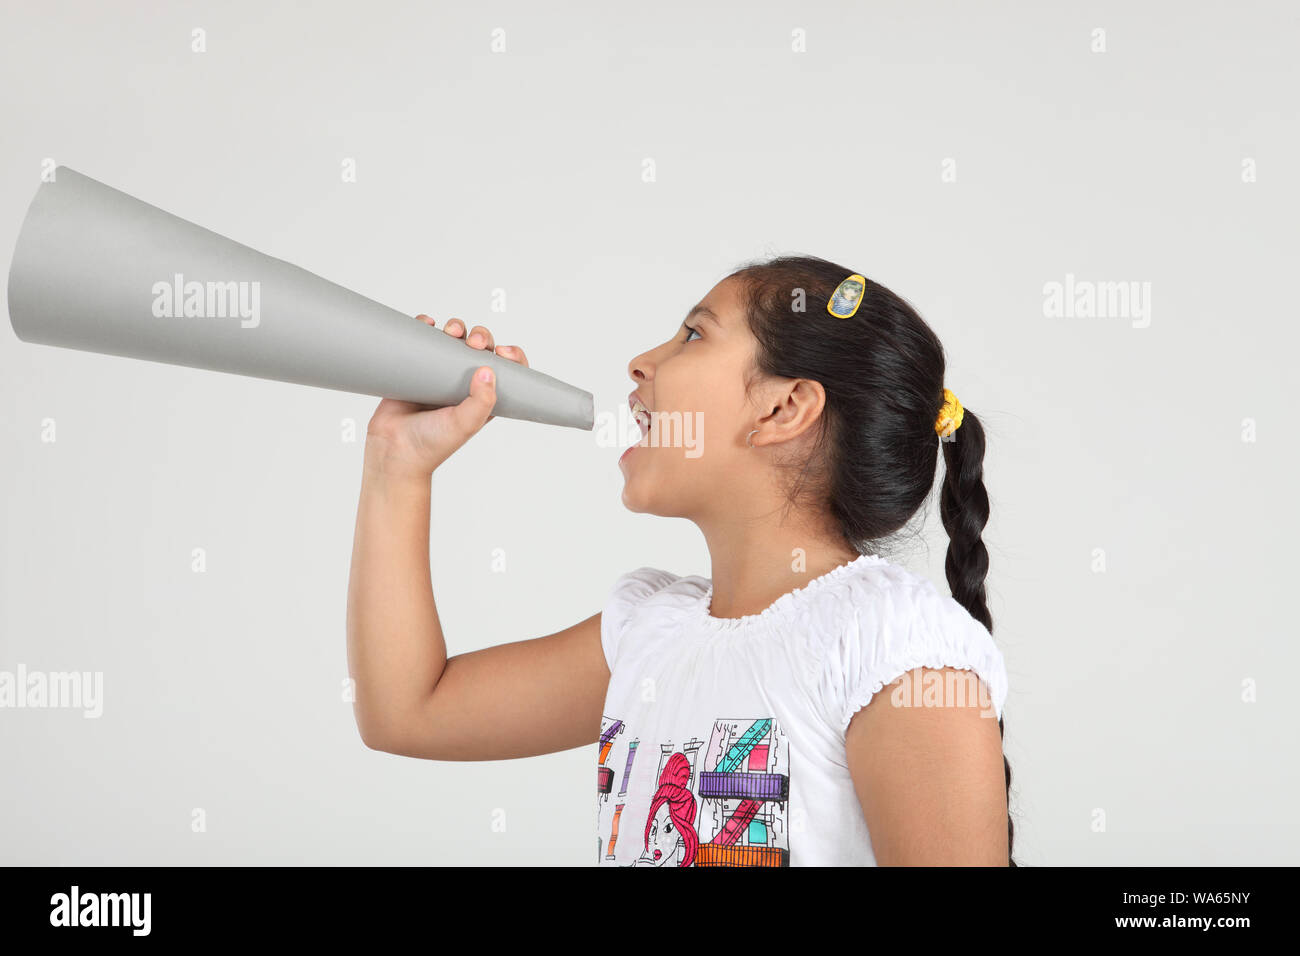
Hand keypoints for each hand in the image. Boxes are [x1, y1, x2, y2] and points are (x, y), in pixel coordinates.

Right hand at [365, 315, 529, 475]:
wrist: (393, 450)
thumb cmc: (432, 444)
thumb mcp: (465, 424)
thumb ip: (481, 401)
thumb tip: (489, 370)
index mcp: (484, 397)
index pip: (507, 370)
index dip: (511, 356)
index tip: (504, 352)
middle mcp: (463, 383)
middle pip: (480, 348)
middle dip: (482, 337)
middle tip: (474, 342)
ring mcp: (439, 373)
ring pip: (453, 339)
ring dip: (457, 327)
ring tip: (452, 331)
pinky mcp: (415, 367)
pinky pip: (423, 338)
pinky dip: (426, 326)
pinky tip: (427, 323)